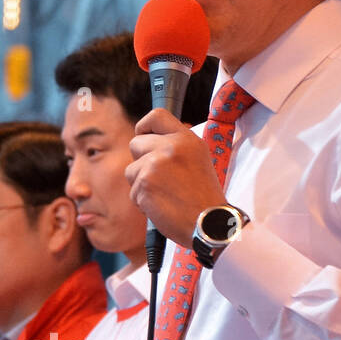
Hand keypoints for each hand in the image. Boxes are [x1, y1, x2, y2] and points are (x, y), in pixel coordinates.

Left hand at [125, 109, 225, 247]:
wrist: (210, 223)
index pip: (157, 116)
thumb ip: (175, 147)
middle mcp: (171, 147)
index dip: (144, 126)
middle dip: (140, 161)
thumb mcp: (198, 159)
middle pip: (135, 144)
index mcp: (186, 139)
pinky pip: (132, 191)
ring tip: (164, 194)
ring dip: (141, 184)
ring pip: (131, 170)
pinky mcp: (144, 184)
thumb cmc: (203, 196)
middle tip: (159, 177)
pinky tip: (162, 205)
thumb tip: (148, 139)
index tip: (143, 136)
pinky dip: (142, 201)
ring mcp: (155, 165)